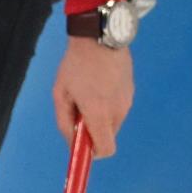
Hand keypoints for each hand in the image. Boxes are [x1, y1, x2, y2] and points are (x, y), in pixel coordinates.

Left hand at [53, 37, 133, 156]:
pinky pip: (117, 108)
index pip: (105, 149)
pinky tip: (96, 86)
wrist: (100, 39)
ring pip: (112, 122)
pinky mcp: (131, 92)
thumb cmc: (75, 66)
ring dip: (99, 116)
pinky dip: (107, 105)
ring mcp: (127, 101)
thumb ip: (64, 120)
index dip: (93, 153)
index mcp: (99, 113)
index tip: (80, 146)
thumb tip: (71, 140)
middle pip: (107, 136)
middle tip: (77, 111)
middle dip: (92, 131)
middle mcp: (117, 111)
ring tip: (85, 93)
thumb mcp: (60, 94)